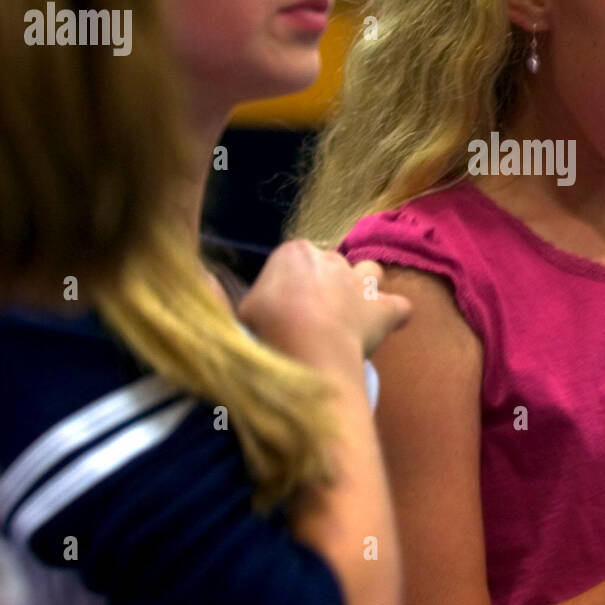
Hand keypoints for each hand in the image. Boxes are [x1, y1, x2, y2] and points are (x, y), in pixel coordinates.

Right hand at [237, 240, 411, 384]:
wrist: (306, 351)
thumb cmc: (266, 330)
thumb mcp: (237, 311)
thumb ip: (229, 295)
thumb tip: (203, 279)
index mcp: (293, 253)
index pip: (294, 261)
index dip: (290, 285)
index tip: (282, 310)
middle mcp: (331, 259)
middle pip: (331, 266)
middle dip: (325, 287)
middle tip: (312, 320)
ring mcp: (361, 283)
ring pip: (370, 271)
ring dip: (365, 288)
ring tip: (353, 313)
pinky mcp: (384, 309)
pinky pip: (401, 307)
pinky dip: (394, 316)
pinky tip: (386, 327)